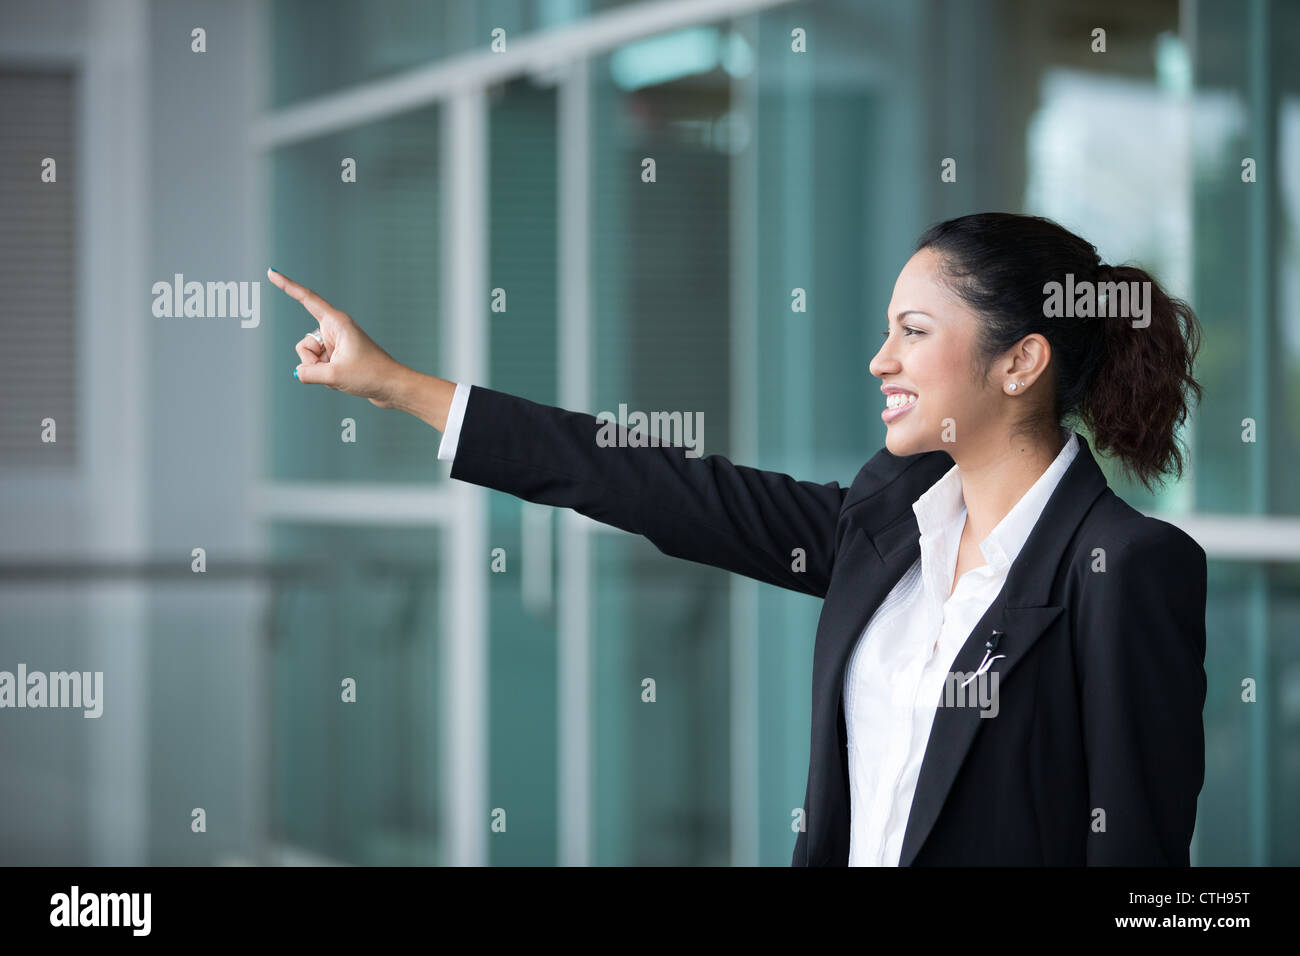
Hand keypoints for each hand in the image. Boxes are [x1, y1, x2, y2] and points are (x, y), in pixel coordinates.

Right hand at [267, 268, 405, 407]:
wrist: (392, 387)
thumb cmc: (370, 375)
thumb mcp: (335, 375)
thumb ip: (309, 373)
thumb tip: (298, 373)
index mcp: (337, 322)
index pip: (307, 299)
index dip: (287, 285)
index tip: (272, 271)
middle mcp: (335, 330)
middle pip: (304, 344)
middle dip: (309, 361)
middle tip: (334, 369)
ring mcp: (336, 345)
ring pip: (309, 358)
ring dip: (318, 371)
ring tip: (342, 376)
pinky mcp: (338, 357)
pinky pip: (318, 367)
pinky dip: (325, 376)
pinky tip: (344, 380)